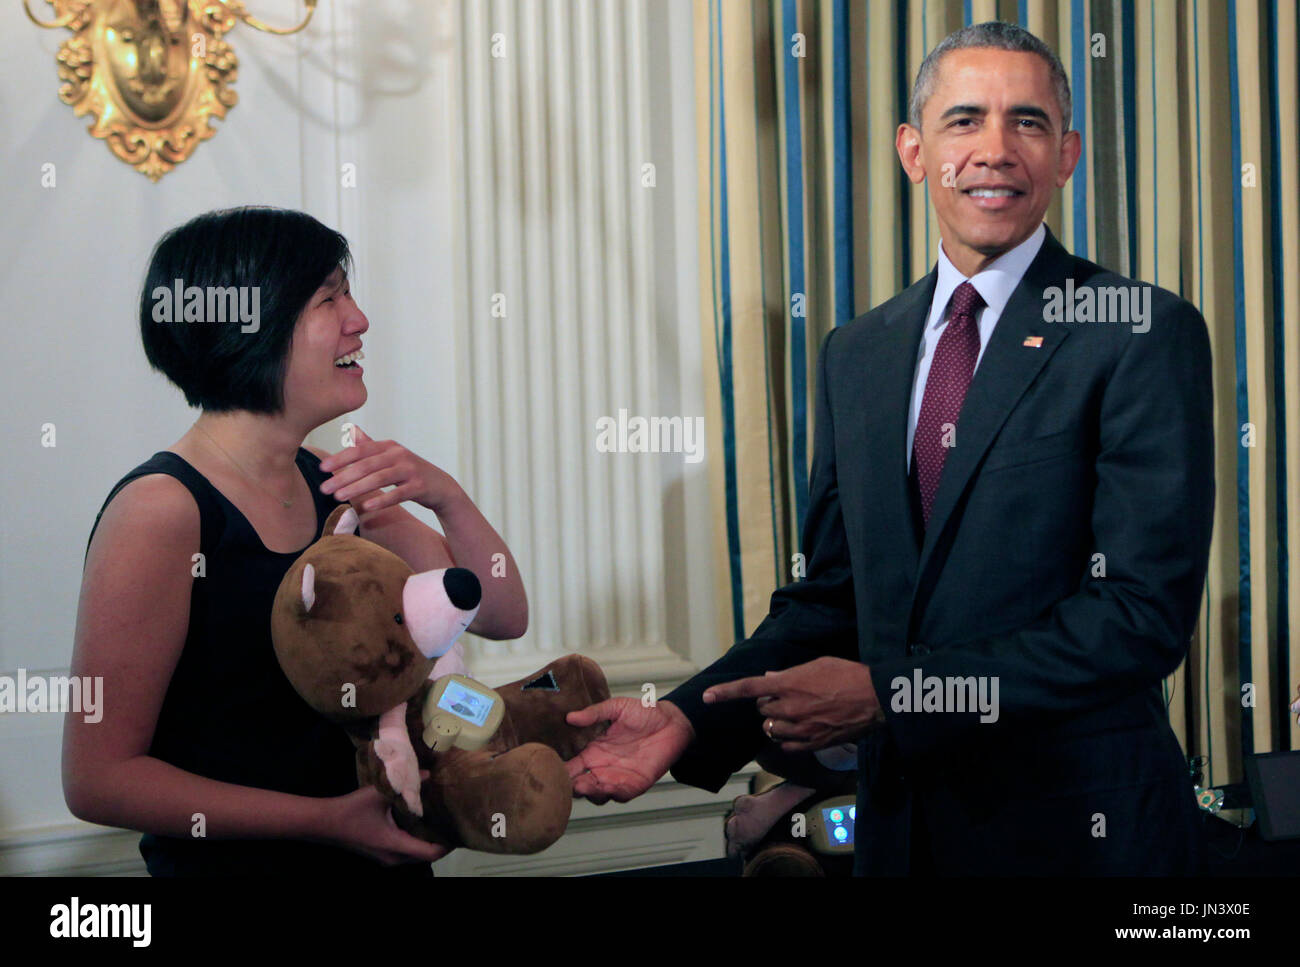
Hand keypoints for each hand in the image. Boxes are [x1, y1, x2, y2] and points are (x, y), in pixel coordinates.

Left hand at [318, 426, 463, 513]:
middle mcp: (399, 454)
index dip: (340, 458)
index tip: (322, 468)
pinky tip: (366, 507)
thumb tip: (350, 428)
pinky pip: (398, 493)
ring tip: (338, 498)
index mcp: (388, 446)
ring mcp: (411, 470)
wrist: (441, 487)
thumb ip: (370, 445)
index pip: (360, 450)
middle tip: (324, 489)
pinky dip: (382, 499)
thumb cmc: (410, 472)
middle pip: (367, 465)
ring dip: (357, 488)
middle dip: (343, 476)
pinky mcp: (419, 486)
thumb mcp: (391, 456)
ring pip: (380, 478)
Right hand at [318, 782, 450, 866]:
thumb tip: (429, 774)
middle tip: (449, 820)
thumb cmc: (352, 810)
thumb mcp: (378, 794)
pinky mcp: (380, 854)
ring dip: (426, 841)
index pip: (430, 853)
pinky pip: (405, 852)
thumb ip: (404, 785)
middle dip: (439, 841)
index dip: (446, 844)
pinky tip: (418, 822)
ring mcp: (386, 858)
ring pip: (415, 855)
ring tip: (437, 820)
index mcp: (395, 846)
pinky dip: (415, 840)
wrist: (325, 823)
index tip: (457, 828)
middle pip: (425, 856)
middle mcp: (393, 858)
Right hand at [565, 699, 695, 804]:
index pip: (571, 766)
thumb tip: (570, 717)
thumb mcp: (617, 707)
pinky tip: (606, 787)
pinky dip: (611, 794)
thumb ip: (595, 713)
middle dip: (571, 787)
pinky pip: (619, 796)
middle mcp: (602, 768)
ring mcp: (617, 778)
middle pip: (579, 785)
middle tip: (565, 782)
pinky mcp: (634, 785)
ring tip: (583, 785)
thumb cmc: (645, 713)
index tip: (550, 769)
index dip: (560, 770)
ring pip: (596, 794)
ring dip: (589, 792)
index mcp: (593, 751)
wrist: (672, 722)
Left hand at [703, 656, 884, 752]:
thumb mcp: (817, 664)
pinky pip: (785, 744)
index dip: (725, 693)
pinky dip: (787, 738)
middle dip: (769, 703)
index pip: (748, 688)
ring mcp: (799, 728)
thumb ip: (789, 673)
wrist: (875, 699)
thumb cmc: (848, 676)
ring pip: (770, 729)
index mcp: (788, 684)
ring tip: (798, 712)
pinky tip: (801, 728)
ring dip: (777, 721)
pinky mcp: (811, 744)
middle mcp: (789, 707)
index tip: (706, 697)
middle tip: (789, 696)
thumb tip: (770, 677)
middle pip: (761, 709)